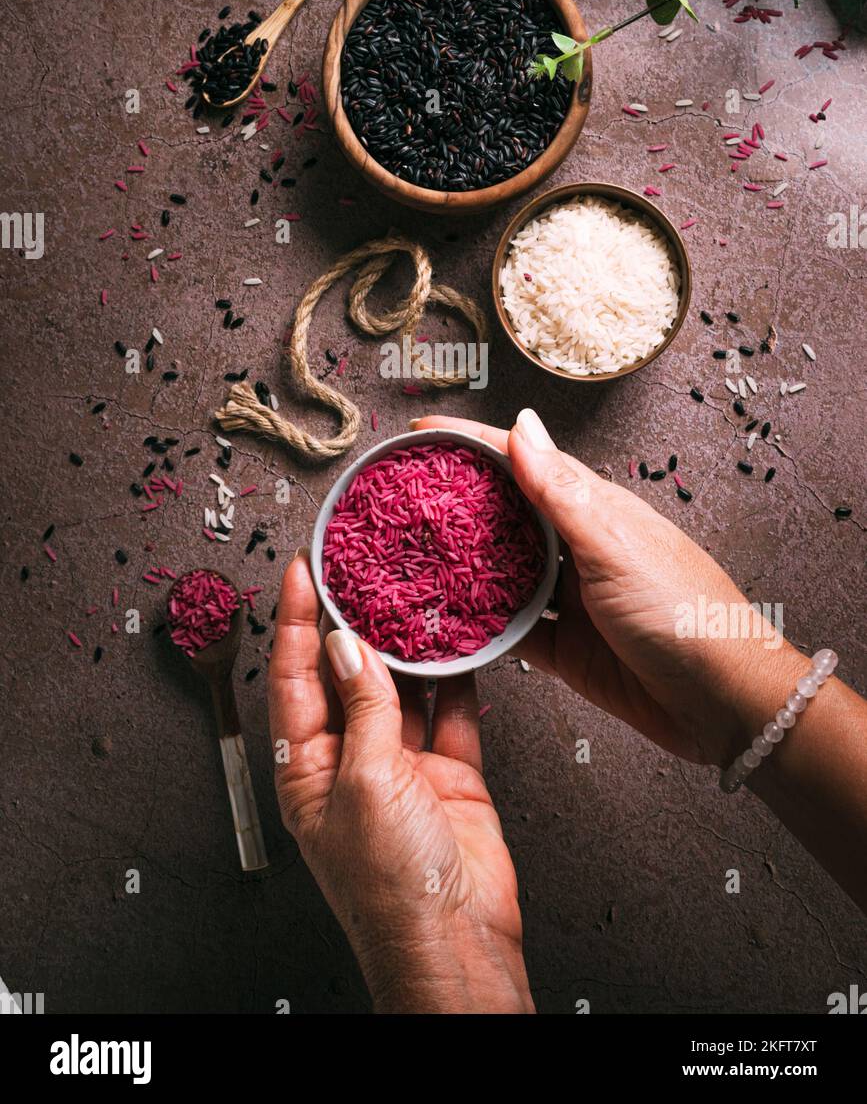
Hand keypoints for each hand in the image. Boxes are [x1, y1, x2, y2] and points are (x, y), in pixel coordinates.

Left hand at [268, 551, 534, 1013]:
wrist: (456, 943)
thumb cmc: (390, 888)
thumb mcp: (366, 781)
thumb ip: (365, 709)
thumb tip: (350, 648)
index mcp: (307, 768)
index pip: (293, 677)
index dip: (293, 619)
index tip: (302, 569)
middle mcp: (351, 761)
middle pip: (347, 675)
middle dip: (352, 622)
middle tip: (362, 569)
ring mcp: (402, 766)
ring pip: (402, 688)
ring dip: (408, 645)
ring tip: (413, 593)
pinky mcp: (450, 774)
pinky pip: (452, 713)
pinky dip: (458, 678)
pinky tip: (461, 643)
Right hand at [413, 411, 805, 767]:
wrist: (725, 702)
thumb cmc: (684, 613)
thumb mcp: (614, 546)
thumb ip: (561, 492)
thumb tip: (521, 425)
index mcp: (593, 508)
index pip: (521, 460)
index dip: (471, 441)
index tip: (421, 431)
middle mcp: (576, 546)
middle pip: (504, 513)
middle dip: (454, 501)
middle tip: (397, 496)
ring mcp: (570, 598)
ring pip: (501, 572)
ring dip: (461, 564)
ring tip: (406, 554)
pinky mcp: (565, 649)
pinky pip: (510, 629)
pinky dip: (479, 624)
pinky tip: (443, 619)